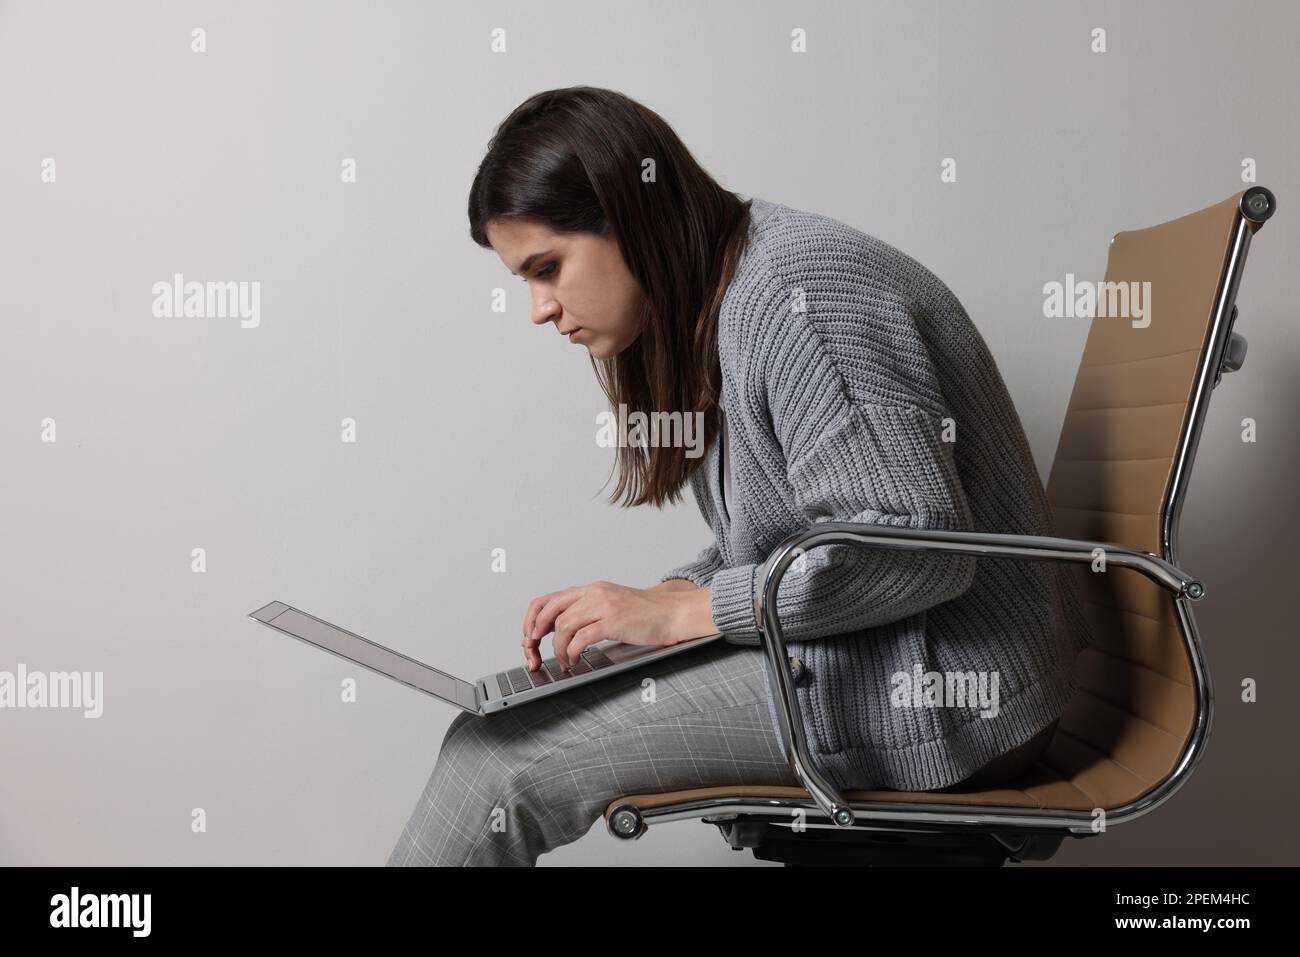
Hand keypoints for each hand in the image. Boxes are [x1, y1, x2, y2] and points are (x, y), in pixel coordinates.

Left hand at [521, 581, 715, 670]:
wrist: (674, 613)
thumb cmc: (646, 614)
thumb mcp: (612, 605)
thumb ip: (588, 611)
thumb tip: (562, 630)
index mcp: (592, 589)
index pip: (550, 599)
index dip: (533, 618)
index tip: (530, 636)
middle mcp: (594, 593)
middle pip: (550, 609)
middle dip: (535, 632)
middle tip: (533, 649)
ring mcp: (604, 606)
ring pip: (563, 626)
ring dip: (558, 648)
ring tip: (564, 661)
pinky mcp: (613, 621)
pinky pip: (581, 638)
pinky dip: (572, 652)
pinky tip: (575, 660)